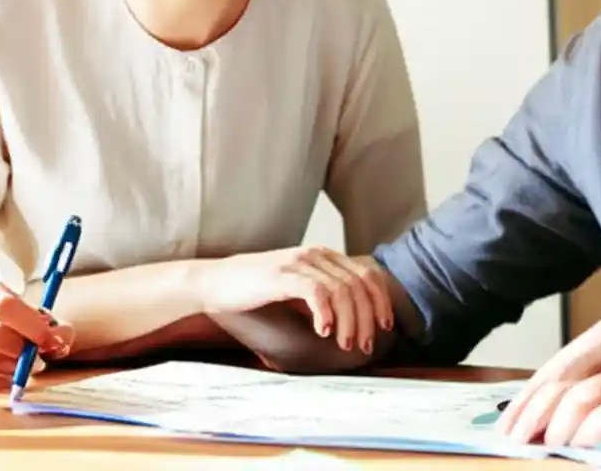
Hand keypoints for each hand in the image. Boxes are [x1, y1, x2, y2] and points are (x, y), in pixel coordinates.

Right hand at [0, 275, 74, 391]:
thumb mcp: (9, 300)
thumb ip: (41, 318)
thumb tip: (63, 339)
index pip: (4, 306)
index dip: (33, 327)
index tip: (53, 341)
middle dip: (23, 350)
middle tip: (40, 357)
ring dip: (14, 367)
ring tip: (28, 366)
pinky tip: (11, 377)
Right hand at [199, 247, 393, 354]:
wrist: (215, 282)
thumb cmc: (255, 290)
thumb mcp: (297, 288)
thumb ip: (323, 294)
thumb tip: (352, 320)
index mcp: (323, 256)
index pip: (367, 274)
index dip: (381, 301)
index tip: (384, 326)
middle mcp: (316, 255)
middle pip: (359, 284)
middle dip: (368, 317)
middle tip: (365, 344)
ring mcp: (299, 263)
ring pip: (342, 290)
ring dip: (350, 321)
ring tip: (345, 343)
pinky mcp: (282, 275)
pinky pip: (316, 291)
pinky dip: (325, 313)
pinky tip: (323, 331)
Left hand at [496, 309, 600, 446]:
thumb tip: (568, 405)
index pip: (558, 364)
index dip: (528, 397)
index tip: (508, 424)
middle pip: (562, 379)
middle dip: (532, 414)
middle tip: (514, 443)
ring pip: (585, 395)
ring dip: (559, 427)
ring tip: (547, 449)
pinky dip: (598, 430)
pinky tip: (584, 446)